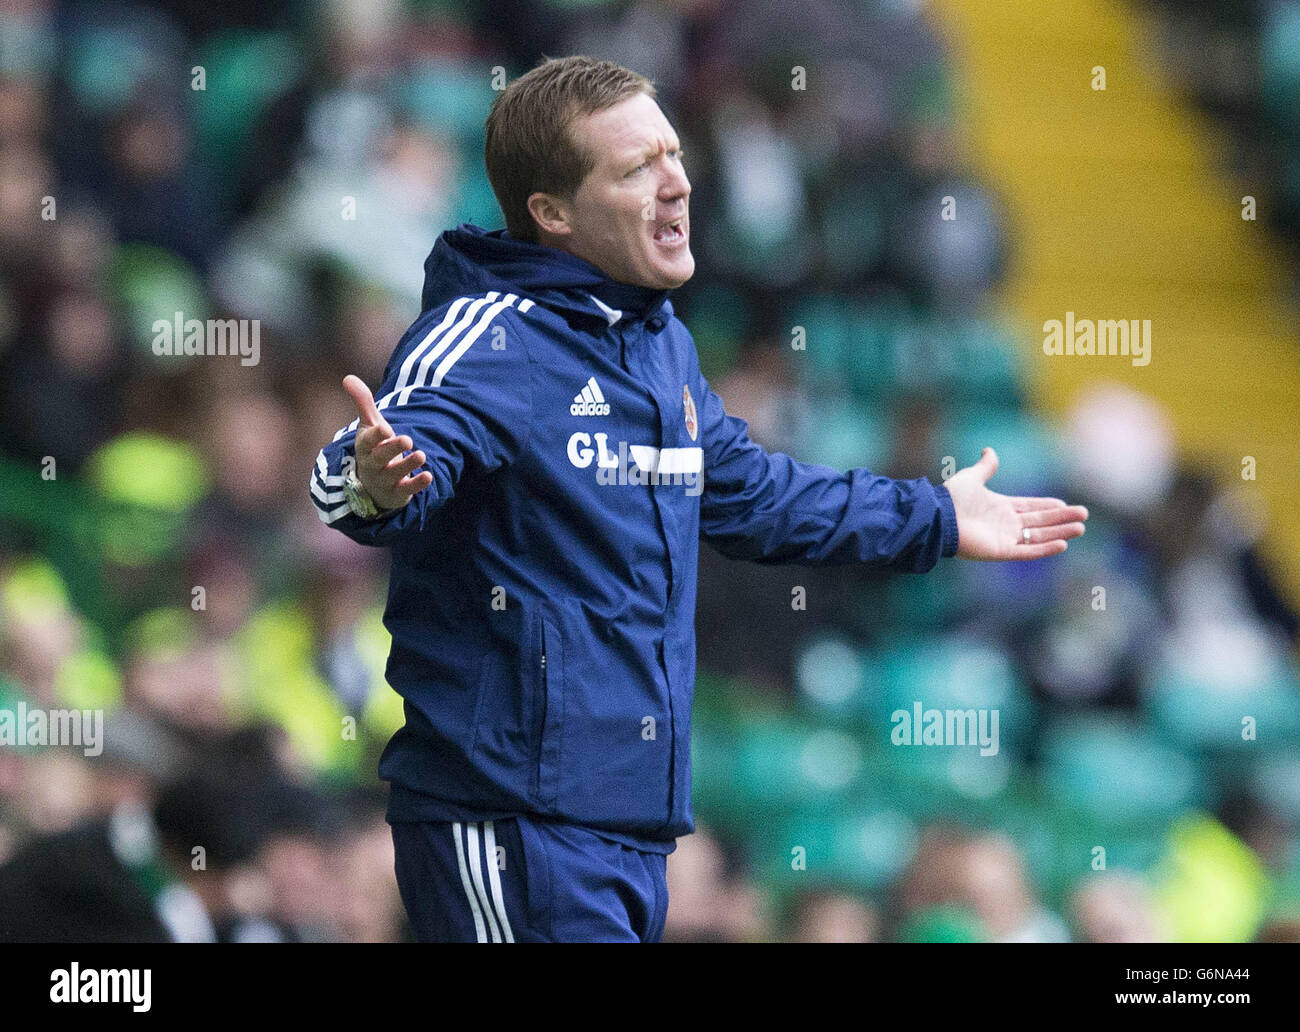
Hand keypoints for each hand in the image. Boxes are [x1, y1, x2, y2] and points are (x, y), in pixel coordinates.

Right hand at [342, 375, 433, 511]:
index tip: (384, 427)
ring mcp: (384, 480)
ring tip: (422, 455)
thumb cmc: (373, 448)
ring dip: (408, 465)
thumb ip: (363, 403)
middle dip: (392, 448)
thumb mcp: (368, 426)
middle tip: (407, 439)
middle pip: (380, 457)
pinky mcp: (398, 492)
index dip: (375, 435)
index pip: (367, 441)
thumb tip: (348, 376)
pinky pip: (407, 490)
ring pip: (395, 473)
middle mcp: (372, 464)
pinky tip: (429, 476)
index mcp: (365, 447)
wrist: (372, 485)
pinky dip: (417, 484)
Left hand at [944, 447, 1087, 559]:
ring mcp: (1005, 538)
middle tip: (1083, 515)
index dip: (1048, 506)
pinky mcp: (1001, 551)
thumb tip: (990, 450)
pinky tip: (1062, 544)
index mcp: (1000, 507)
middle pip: (1040, 522)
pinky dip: (1044, 549)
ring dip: (1060, 532)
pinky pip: (1027, 551)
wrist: (938, 517)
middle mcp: (1005, 523)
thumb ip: (985, 466)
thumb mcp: (971, 477)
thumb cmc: (952, 498)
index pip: (1030, 507)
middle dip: (1062, 519)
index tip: (1065, 505)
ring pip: (1039, 536)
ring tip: (1080, 529)